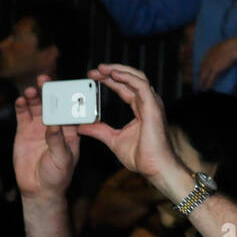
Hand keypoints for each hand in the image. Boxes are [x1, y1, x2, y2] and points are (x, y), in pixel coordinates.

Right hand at [13, 75, 80, 200]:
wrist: (39, 189)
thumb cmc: (58, 175)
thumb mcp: (62, 158)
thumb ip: (57, 142)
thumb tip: (53, 125)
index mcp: (70, 130)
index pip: (71, 109)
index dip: (69, 97)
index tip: (67, 85)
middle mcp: (55, 125)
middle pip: (52, 103)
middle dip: (49, 91)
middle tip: (45, 80)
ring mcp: (39, 127)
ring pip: (37, 107)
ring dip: (34, 97)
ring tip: (32, 90)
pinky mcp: (24, 131)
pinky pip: (22, 116)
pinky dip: (21, 107)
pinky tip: (20, 100)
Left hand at [76, 64, 184, 194]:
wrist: (154, 167)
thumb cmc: (141, 156)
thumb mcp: (113, 140)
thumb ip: (99, 130)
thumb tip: (81, 126)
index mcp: (141, 108)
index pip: (125, 87)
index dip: (110, 80)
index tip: (93, 77)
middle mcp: (148, 103)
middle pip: (131, 78)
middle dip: (112, 71)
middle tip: (94, 70)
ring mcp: (152, 104)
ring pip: (137, 77)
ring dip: (119, 70)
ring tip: (102, 68)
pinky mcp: (153, 107)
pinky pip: (141, 86)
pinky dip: (127, 78)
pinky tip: (114, 75)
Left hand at [197, 35, 236, 89]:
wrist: (235, 46)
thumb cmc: (233, 45)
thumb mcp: (225, 47)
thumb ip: (222, 52)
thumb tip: (224, 56)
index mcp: (210, 51)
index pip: (203, 61)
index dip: (202, 68)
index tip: (201, 72)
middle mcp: (208, 57)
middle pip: (201, 68)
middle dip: (200, 75)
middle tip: (199, 81)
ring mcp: (211, 63)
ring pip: (204, 74)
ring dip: (202, 81)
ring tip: (201, 87)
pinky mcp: (216, 69)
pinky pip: (210, 78)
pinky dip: (208, 83)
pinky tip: (207, 88)